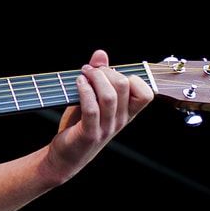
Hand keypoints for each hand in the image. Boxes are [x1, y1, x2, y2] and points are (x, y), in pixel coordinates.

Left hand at [47, 49, 153, 182]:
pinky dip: (84, 91)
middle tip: (89, 71)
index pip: (146, 94)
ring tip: (83, 74)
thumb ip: (99, 76)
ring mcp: (106, 129)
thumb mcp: (91, 99)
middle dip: (105, 71)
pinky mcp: (90, 134)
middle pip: (124, 86)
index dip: (130, 77)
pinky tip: (77, 83)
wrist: (63, 157)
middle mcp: (120, 121)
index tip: (110, 74)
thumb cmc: (79, 126)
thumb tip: (101, 53)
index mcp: (126, 113)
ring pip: (110, 96)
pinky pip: (92, 109)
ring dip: (94, 78)